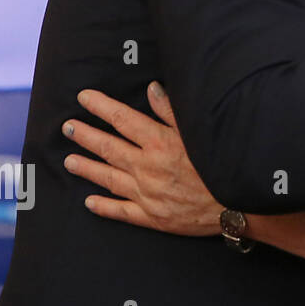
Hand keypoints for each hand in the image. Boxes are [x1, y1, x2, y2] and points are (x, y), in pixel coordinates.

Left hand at [62, 82, 223, 235]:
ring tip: (69, 160)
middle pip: (109, 148)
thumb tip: (152, 88)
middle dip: (85, 135)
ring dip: (87, 168)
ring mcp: (146, 194)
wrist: (237, 205)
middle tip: (67, 127)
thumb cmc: (220, 164)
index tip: (84, 97)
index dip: (101, 107)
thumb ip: (172, 111)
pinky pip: (121, 211)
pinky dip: (103, 207)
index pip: (122, 119)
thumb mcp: (198, 132)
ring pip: (109, 178)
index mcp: (159, 143)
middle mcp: (147, 167)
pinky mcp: (151, 216)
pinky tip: (89, 202)